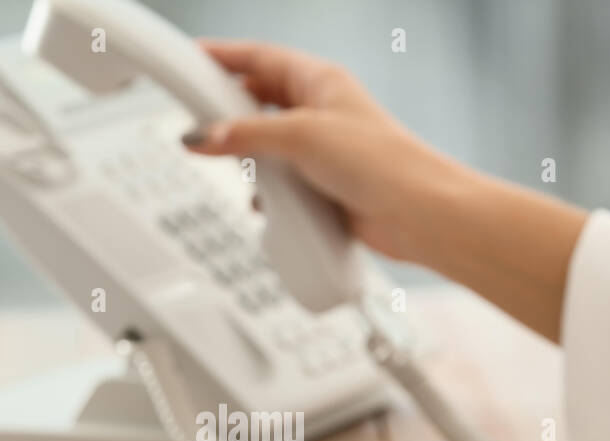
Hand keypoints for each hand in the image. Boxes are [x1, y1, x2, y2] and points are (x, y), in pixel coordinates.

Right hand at [185, 40, 588, 343]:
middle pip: (259, 100)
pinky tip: (262, 202)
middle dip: (229, 111)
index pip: (259, 57)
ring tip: (233, 164)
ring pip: (268, 146)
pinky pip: (282, 184)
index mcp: (319, 81)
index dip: (222, 56)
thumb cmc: (382, 163)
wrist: (418, 216)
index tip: (191, 58)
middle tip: (197, 117)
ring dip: (249, 159)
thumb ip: (246, 135)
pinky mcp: (324, 188)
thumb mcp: (301, 137)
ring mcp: (322, 151)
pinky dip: (267, 192)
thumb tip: (201, 135)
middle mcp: (321, 112)